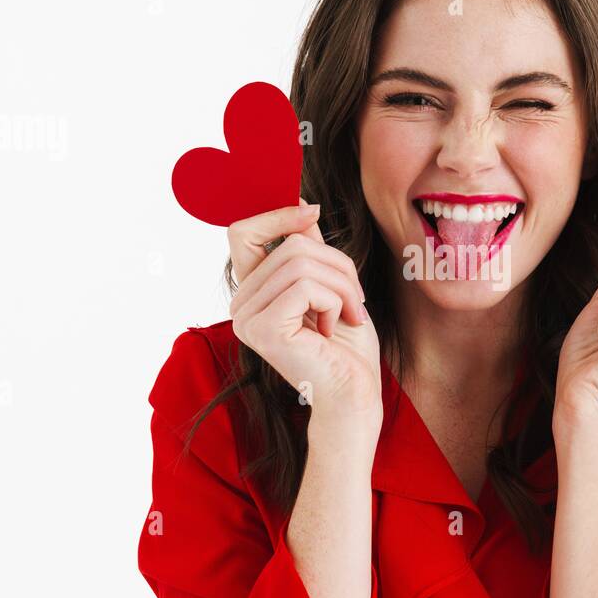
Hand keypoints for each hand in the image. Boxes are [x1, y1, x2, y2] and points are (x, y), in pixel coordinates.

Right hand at [228, 197, 381, 419]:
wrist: (354, 393)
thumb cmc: (346, 346)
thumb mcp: (330, 283)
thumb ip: (309, 249)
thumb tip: (302, 204)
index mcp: (252, 292)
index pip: (243, 232)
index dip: (277, 214)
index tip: (312, 213)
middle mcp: (240, 304)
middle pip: (289, 243)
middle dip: (337, 265)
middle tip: (356, 300)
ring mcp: (247, 318)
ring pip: (302, 261)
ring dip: (342, 285)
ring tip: (349, 315)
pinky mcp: (263, 329)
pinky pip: (306, 286)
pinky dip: (334, 301)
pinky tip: (333, 328)